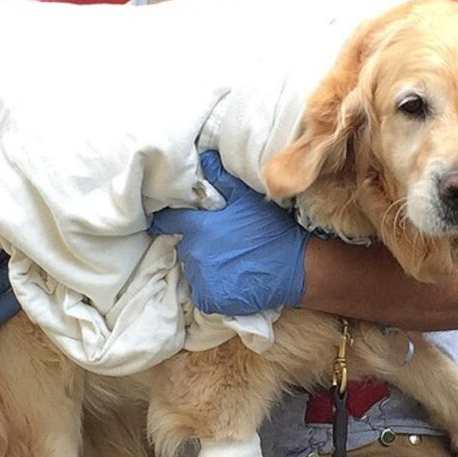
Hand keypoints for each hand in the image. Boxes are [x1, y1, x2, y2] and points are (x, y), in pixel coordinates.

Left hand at [148, 151, 308, 315]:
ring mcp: (202, 278)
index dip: (165, 220)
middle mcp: (195, 252)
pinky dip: (212, 290)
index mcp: (200, 227)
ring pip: (193, 271)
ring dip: (204, 268)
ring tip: (228, 263)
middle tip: (219, 244)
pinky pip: (203, 294)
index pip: (169, 221)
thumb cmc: (271, 229)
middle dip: (197, 244)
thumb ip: (222, 178)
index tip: (162, 221)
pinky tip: (230, 281)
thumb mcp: (247, 199)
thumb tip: (204, 157)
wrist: (295, 266)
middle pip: (184, 247)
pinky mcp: (210, 299)